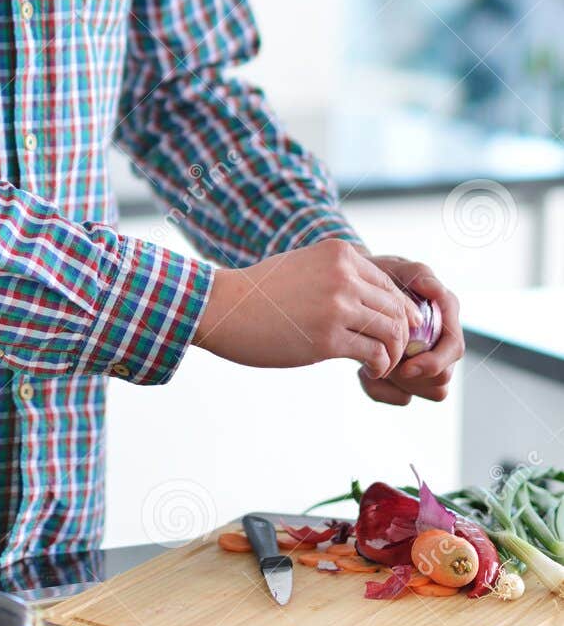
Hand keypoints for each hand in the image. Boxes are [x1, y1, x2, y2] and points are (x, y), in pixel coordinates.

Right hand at [193, 239, 424, 370]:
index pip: (390, 284)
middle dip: (402, 334)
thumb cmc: (261, 292)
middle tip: (393, 352)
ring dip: (394, 353)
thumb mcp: (304, 265)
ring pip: (392, 331)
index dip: (400, 310)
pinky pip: (375, 354)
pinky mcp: (328, 339)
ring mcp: (337, 306)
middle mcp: (343, 275)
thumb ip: (338, 274)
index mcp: (340, 254)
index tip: (393, 330)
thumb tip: (369, 295)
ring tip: (381, 364)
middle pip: (396, 307)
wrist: (223, 307)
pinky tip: (369, 370)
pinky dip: (380, 366)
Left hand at [356, 254, 463, 406]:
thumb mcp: (395, 269)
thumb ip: (419, 275)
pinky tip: (364, 372)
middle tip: (380, 365)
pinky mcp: (407, 377)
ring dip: (398, 385)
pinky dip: (382, 390)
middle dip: (413, 378)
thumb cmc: (379, 276)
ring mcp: (426, 360)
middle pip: (443, 378)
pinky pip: (402, 398)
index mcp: (446, 316)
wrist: (354, 290)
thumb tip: (436, 290)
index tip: (405, 367)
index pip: (454, 349)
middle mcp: (441, 341)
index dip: (434, 362)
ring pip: (429, 391)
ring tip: (370, 364)